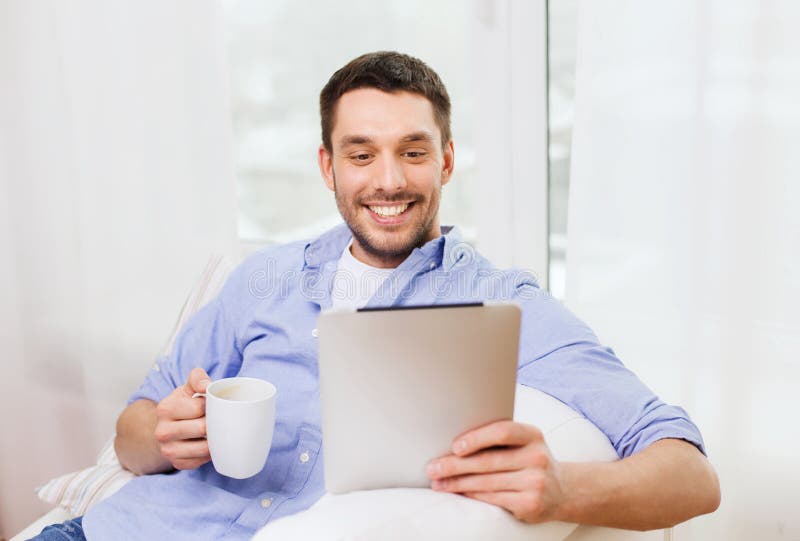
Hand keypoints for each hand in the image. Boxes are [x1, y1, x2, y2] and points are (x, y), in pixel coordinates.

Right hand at [153, 367, 211, 469]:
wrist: (168, 428)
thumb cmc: (184, 405)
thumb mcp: (188, 388)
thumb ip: (197, 378)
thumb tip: (206, 386)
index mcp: (165, 408)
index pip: (199, 407)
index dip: (212, 405)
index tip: (213, 405)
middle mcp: (162, 431)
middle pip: (202, 428)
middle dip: (215, 423)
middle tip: (219, 419)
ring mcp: (168, 450)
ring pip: (204, 448)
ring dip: (215, 439)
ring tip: (217, 430)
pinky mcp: (178, 464)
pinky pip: (202, 460)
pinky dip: (210, 452)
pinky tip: (210, 443)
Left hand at [427, 420, 565, 522]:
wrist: (563, 490)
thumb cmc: (530, 460)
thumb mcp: (523, 443)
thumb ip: (498, 438)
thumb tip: (454, 442)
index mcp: (533, 435)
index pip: (503, 431)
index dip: (477, 438)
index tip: (455, 446)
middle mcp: (537, 458)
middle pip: (488, 461)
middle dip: (455, 465)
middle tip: (433, 467)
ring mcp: (536, 482)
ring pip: (486, 482)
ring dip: (457, 483)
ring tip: (438, 482)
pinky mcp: (531, 504)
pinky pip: (492, 498)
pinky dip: (471, 495)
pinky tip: (458, 492)